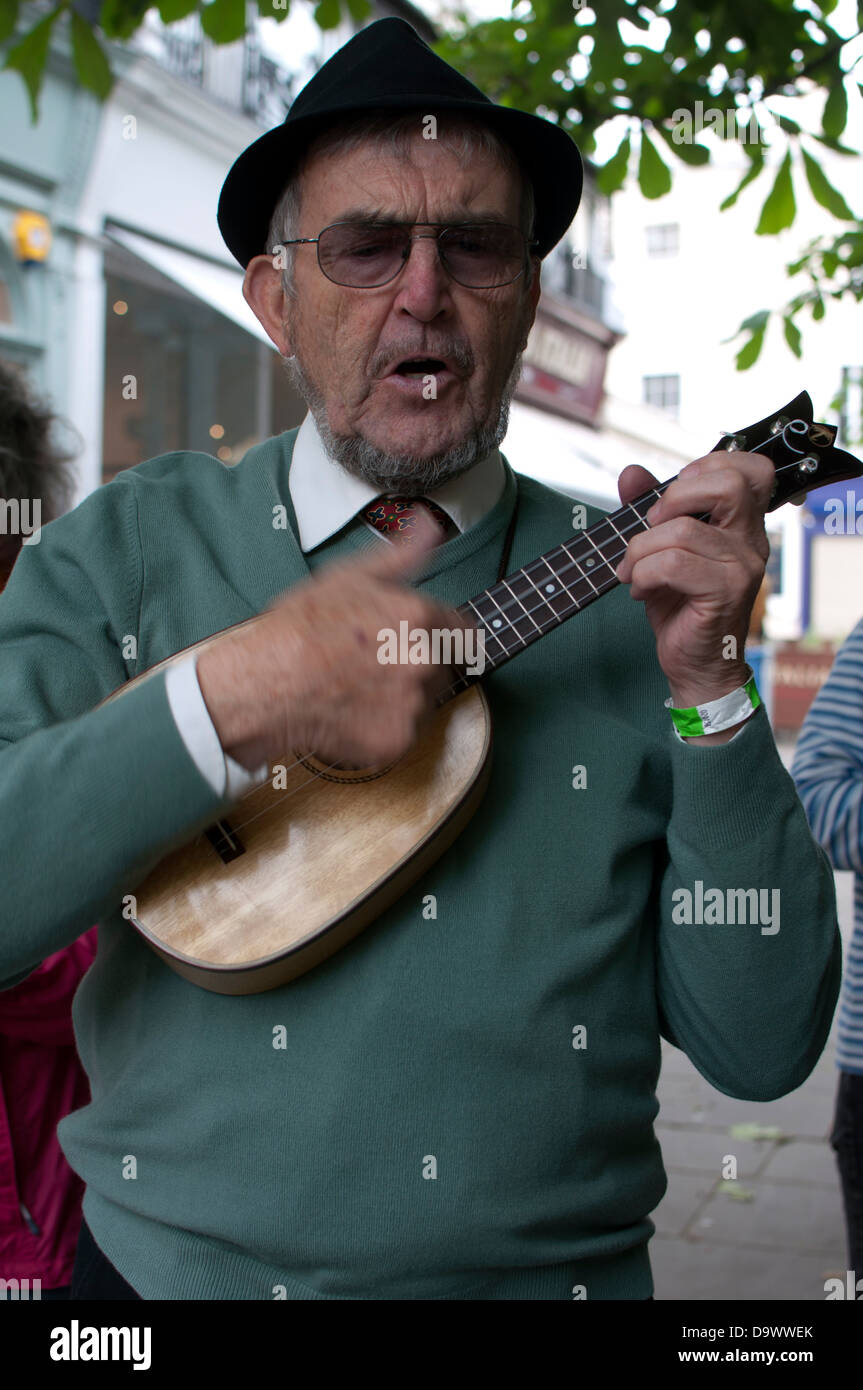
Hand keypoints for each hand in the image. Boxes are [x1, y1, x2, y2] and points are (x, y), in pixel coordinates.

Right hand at [197, 512, 473, 771]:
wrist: (268, 684)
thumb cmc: (301, 627)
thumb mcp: (349, 576)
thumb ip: (402, 556)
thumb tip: (433, 526)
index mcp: (422, 617)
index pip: (465, 631)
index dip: (442, 633)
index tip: (418, 639)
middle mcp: (427, 661)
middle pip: (446, 667)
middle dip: (420, 665)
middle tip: (375, 664)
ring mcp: (415, 704)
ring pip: (425, 702)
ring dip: (403, 697)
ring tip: (358, 688)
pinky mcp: (398, 741)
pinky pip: (401, 733)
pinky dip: (382, 727)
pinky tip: (352, 712)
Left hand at [614, 451, 772, 708]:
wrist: (697, 665)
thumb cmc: (681, 607)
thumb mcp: (660, 550)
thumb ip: (649, 508)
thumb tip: (631, 472)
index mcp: (741, 524)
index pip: (750, 469)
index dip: (707, 467)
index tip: (671, 499)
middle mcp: (751, 540)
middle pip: (728, 484)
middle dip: (675, 496)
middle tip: (650, 526)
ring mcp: (743, 566)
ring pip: (682, 530)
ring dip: (641, 549)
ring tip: (633, 572)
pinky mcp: (725, 592)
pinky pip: (674, 563)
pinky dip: (644, 574)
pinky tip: (641, 591)